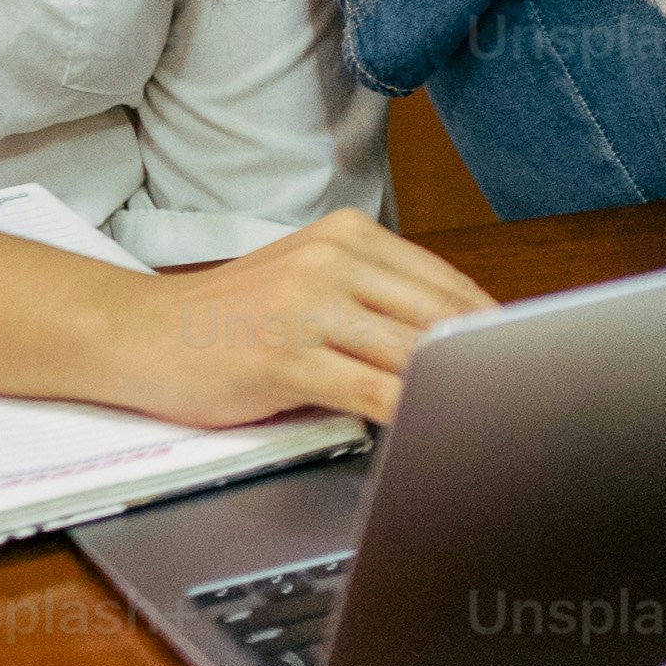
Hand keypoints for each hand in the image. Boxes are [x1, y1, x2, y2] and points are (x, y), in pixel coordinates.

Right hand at [96, 211, 493, 425]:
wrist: (138, 333)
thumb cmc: (226, 316)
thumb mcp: (306, 279)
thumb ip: (371, 297)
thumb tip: (450, 335)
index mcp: (346, 235)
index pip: (443, 280)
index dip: (490, 322)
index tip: (527, 352)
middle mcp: (330, 260)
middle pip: (437, 315)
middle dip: (485, 356)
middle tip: (526, 389)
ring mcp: (306, 306)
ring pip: (409, 353)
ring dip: (454, 388)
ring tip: (491, 415)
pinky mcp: (284, 357)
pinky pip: (369, 391)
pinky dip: (409, 414)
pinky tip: (431, 430)